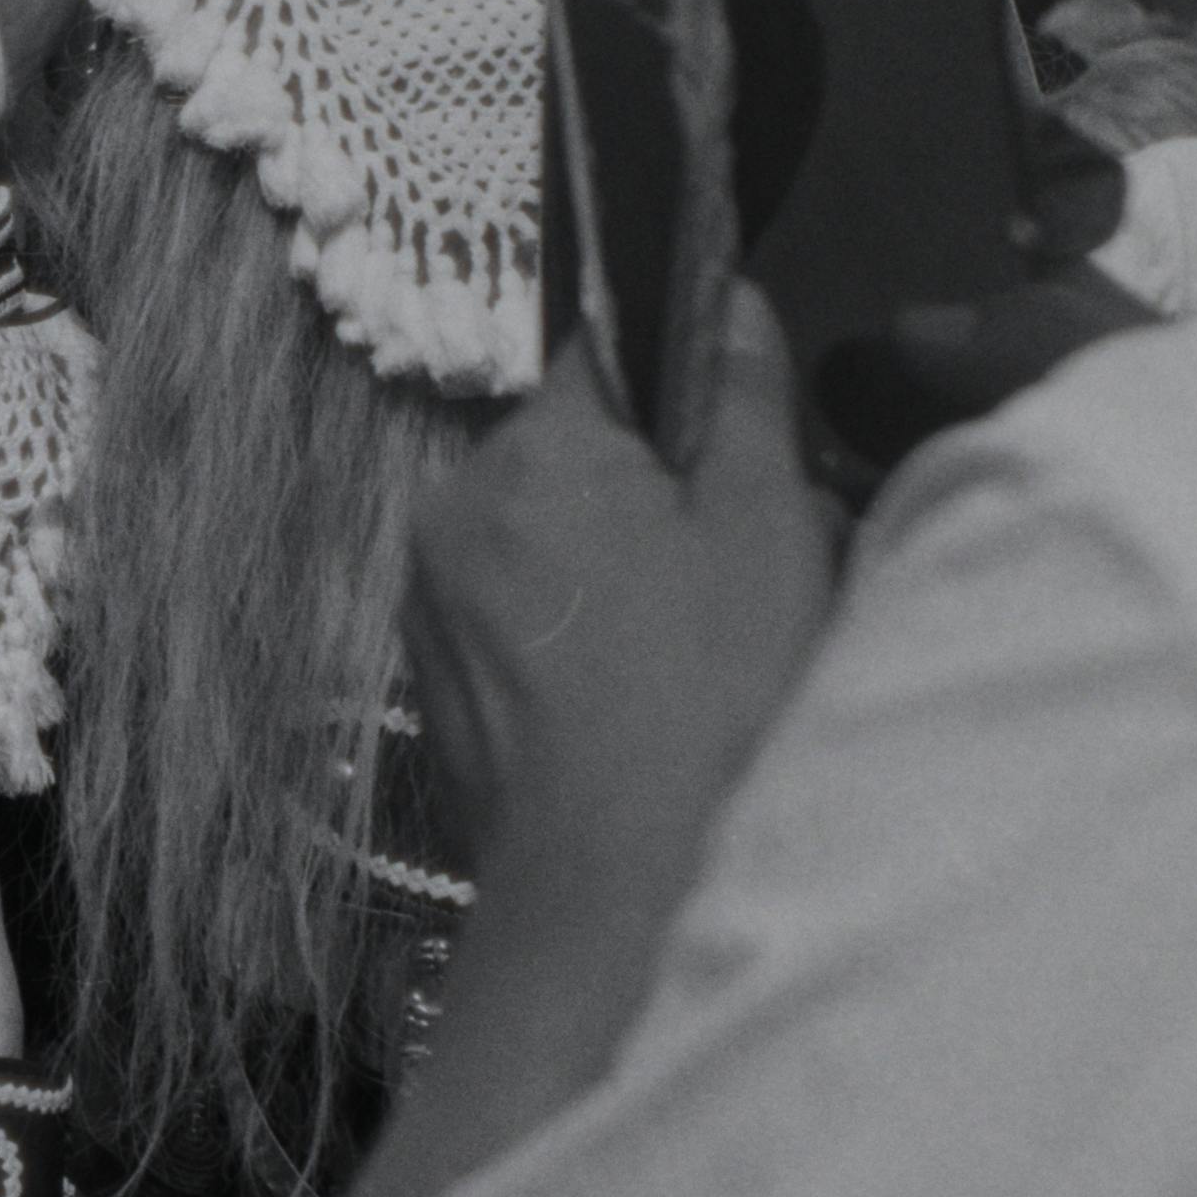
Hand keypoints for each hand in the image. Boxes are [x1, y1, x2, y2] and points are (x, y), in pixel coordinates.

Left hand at [403, 290, 836, 881]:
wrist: (622, 899)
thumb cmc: (715, 704)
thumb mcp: (768, 533)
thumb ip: (741, 402)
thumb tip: (724, 296)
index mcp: (527, 454)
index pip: (605, 364)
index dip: (687, 397)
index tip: (747, 463)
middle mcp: (451, 513)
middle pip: (575, 461)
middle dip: (658, 500)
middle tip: (746, 581)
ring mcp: (429, 609)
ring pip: (547, 549)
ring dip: (619, 578)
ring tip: (702, 661)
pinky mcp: (435, 692)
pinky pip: (518, 630)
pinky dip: (577, 650)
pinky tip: (644, 713)